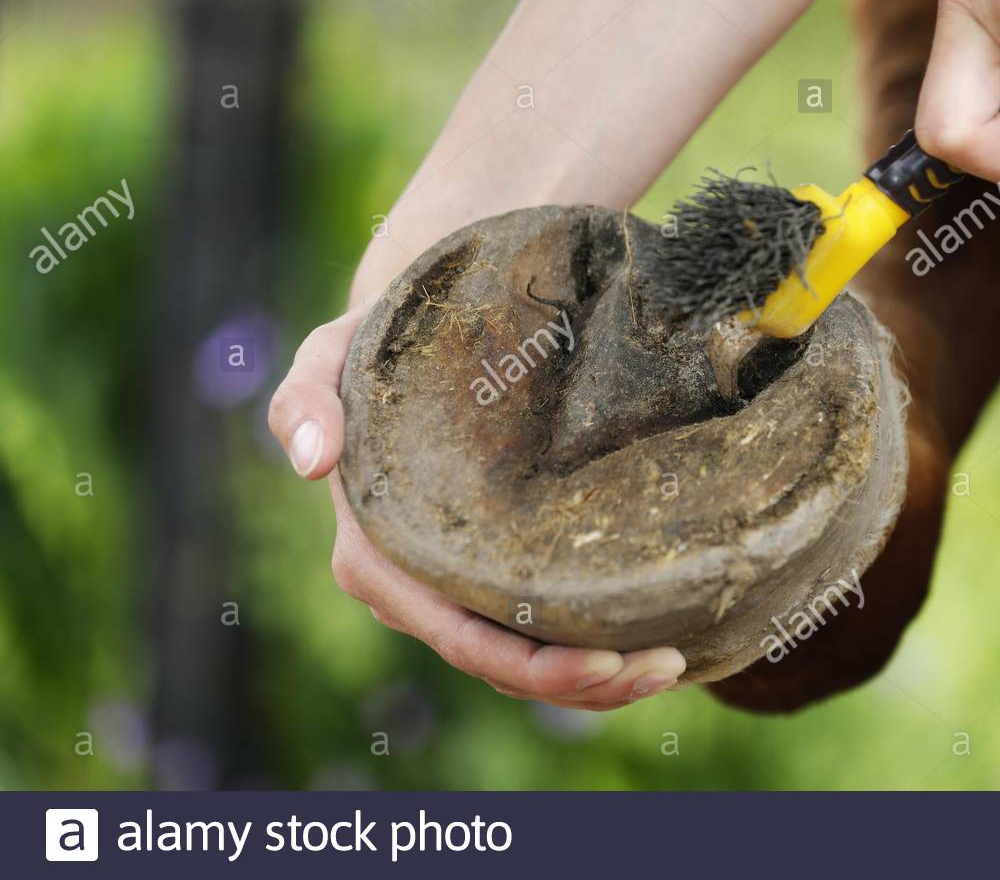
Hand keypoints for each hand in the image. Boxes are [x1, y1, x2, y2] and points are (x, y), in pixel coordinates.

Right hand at [267, 306, 685, 710]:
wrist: (417, 343)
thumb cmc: (378, 351)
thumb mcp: (329, 357)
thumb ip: (303, 398)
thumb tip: (311, 462)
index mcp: (374, 558)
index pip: (459, 637)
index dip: (533, 664)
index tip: (609, 660)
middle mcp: (412, 591)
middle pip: (500, 665)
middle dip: (582, 682)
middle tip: (664, 668)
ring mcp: (451, 594)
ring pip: (521, 665)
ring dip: (597, 681)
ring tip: (670, 666)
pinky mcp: (487, 581)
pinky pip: (534, 637)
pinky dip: (591, 655)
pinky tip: (650, 645)